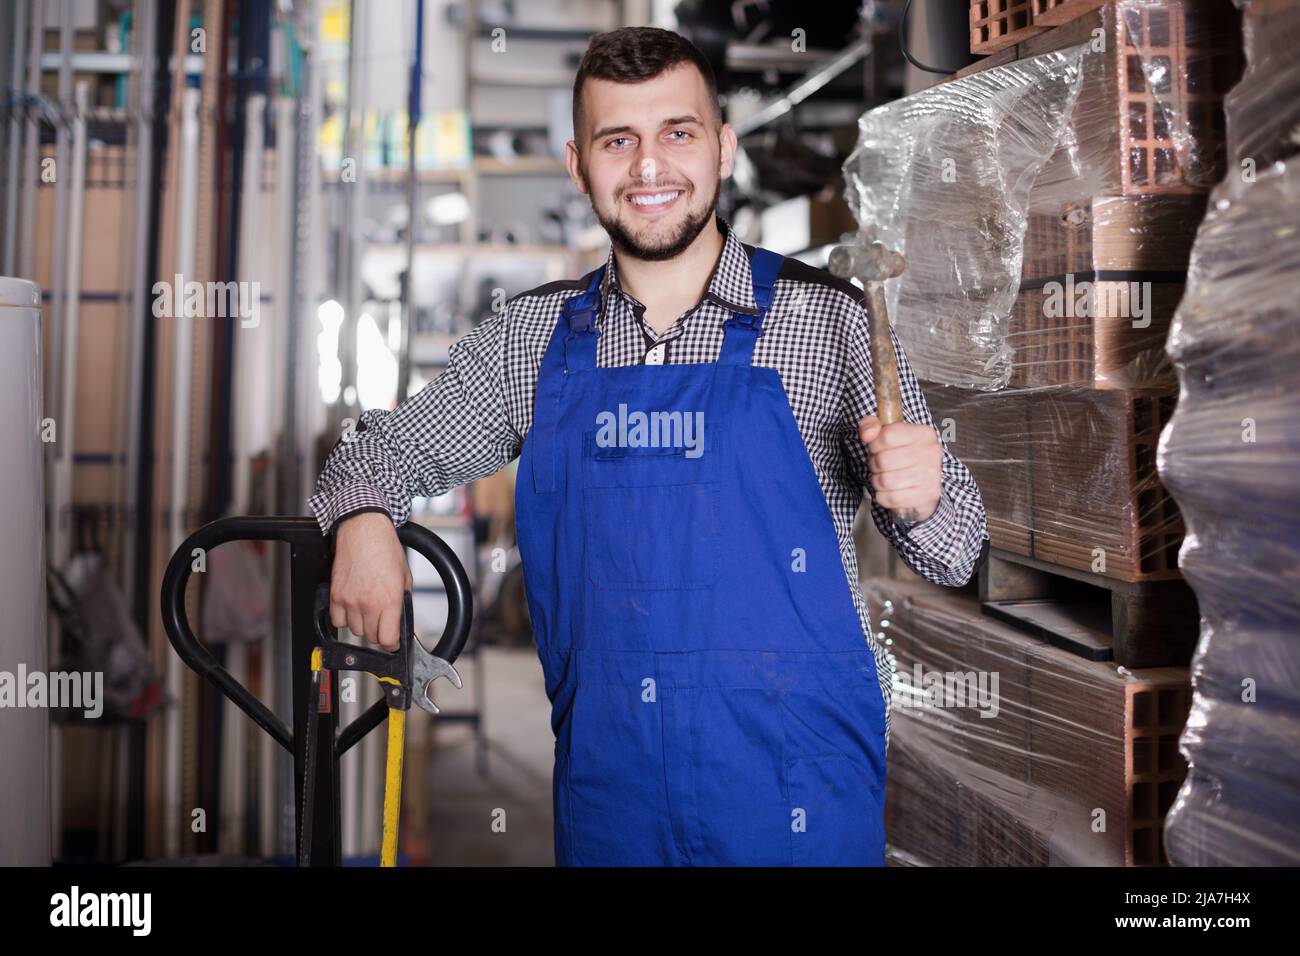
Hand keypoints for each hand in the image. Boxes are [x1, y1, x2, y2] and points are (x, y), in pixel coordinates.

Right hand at [329, 511, 412, 650]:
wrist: (364, 530)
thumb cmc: (385, 549)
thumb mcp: (404, 577)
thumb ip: (402, 602)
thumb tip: (400, 621)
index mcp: (390, 600)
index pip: (388, 640)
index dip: (392, 643)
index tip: (393, 640)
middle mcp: (369, 603)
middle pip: (372, 637)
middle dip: (379, 631)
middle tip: (382, 619)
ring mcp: (350, 600)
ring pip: (355, 630)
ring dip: (362, 624)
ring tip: (367, 607)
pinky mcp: (335, 595)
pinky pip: (337, 621)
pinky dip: (344, 618)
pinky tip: (352, 606)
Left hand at [857, 415, 942, 523]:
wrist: (925, 482)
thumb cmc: (903, 455)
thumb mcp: (887, 433)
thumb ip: (871, 424)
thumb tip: (867, 434)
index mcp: (923, 433)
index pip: (887, 435)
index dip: (875, 444)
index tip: (877, 448)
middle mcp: (931, 452)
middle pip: (884, 460)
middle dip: (874, 464)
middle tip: (880, 466)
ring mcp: (931, 475)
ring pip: (886, 481)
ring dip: (877, 481)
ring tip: (884, 477)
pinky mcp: (927, 495)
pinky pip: (892, 498)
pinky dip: (884, 496)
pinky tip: (889, 490)